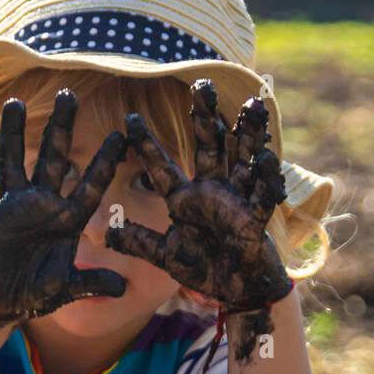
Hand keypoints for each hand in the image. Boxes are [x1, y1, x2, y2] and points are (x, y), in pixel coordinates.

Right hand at [0, 89, 127, 335]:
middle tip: (69, 94)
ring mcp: (12, 208)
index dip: (104, 162)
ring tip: (15, 104)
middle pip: (52, 159)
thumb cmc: (36, 292)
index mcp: (66, 220)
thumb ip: (91, 284)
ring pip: (13, 163)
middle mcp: (41, 206)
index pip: (89, 185)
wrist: (0, 302)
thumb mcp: (67, 288)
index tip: (121, 135)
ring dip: (12, 135)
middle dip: (59, 128)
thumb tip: (122, 288)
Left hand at [105, 79, 292, 360]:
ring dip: (248, 133)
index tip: (130, 119)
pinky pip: (263, 196)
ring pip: (243, 159)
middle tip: (202, 83)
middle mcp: (212, 191)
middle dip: (206, 117)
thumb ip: (140, 242)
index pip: (162, 166)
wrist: (236, 290)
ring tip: (253, 103)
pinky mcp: (257, 219)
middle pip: (209, 147)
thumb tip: (107, 232)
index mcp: (185, 198)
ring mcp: (237, 200)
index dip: (146, 144)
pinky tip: (266, 157)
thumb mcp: (166, 256)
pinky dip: (266, 178)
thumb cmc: (203, 269)